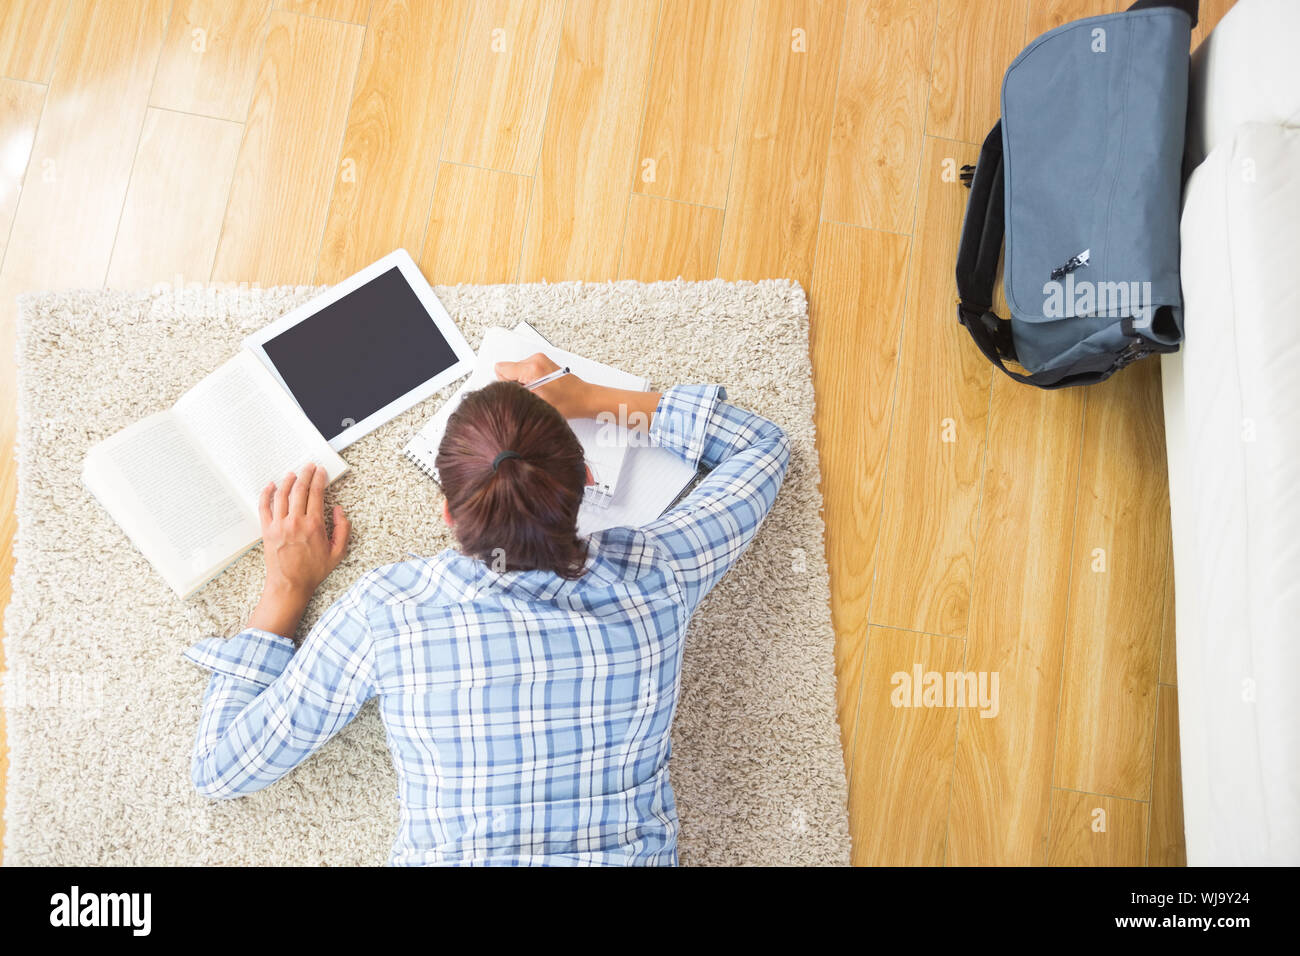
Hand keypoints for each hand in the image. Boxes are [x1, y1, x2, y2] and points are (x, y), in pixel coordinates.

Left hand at [256, 462, 349, 605]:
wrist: (289, 585)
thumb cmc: (313, 571)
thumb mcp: (338, 553)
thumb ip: (342, 529)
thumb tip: (338, 511)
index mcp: (314, 525)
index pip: (316, 494)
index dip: (319, 479)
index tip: (320, 472)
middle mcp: (295, 521)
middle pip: (300, 490)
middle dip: (305, 474)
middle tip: (308, 466)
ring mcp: (279, 525)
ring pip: (282, 495)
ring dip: (288, 480)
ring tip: (293, 473)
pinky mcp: (267, 530)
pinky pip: (264, 507)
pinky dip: (267, 494)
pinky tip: (271, 486)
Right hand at [495, 353, 591, 418]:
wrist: (583, 398)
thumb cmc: (567, 403)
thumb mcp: (536, 405)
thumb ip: (516, 396)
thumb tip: (501, 393)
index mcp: (532, 368)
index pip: (500, 369)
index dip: (506, 384)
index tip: (518, 392)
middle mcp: (535, 359)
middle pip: (506, 369)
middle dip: (514, 384)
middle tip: (530, 395)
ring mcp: (539, 359)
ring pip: (515, 370)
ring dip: (522, 383)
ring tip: (537, 392)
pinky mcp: (542, 362)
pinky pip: (524, 370)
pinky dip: (528, 380)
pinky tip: (540, 388)